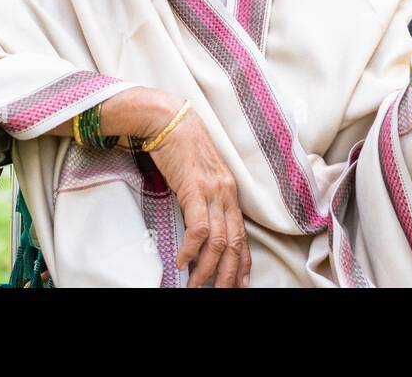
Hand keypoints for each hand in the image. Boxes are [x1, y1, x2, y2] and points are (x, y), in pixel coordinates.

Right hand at [146, 104, 250, 287]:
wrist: (168, 118)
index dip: (243, 263)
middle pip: (234, 244)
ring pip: (218, 241)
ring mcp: (213, 190)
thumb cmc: (179, 145)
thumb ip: (202, 200)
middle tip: (222, 294)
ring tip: (195, 287)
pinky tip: (182, 263)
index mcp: (229, 191)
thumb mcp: (198, 176)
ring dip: (207, 270)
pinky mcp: (195, 187)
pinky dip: (192, 250)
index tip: (241, 284)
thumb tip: (196, 230)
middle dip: (229, 276)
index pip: (242, 235)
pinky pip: (198, 228)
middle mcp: (227, 193)